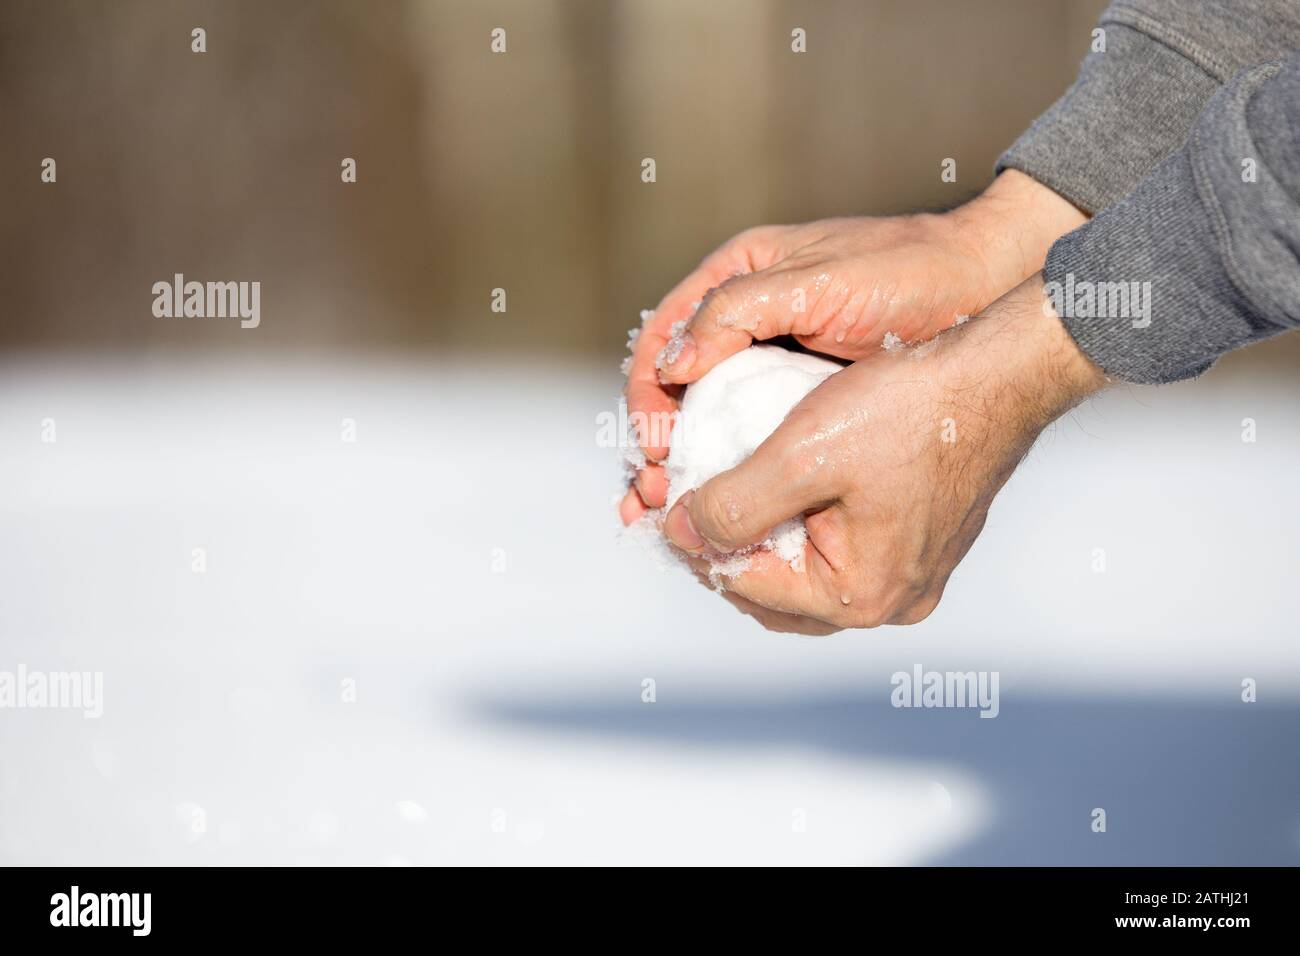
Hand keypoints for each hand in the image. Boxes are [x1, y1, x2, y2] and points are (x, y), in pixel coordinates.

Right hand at [620, 170, 1085, 523]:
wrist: (987, 287)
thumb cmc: (911, 274)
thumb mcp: (821, 285)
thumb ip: (738, 311)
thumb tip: (672, 364)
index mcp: (736, 276)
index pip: (662, 338)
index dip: (647, 397)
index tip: (654, 449)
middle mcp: (747, 319)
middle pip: (678, 388)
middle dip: (659, 445)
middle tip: (649, 500)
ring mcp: (778, 358)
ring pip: (713, 418)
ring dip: (690, 467)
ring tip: (674, 519)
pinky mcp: (809, 393)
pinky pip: (756, 435)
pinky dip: (737, 470)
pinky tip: (731, 509)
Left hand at [662, 275, 1107, 634]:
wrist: (999, 370)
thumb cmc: (907, 406)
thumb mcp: (802, 452)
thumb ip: (732, 504)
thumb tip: (680, 533)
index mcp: (863, 593)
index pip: (745, 585)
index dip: (691, 544)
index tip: (654, 502)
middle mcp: (892, 599)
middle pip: (773, 593)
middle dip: (719, 551)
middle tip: (675, 506)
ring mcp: (911, 574)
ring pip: (801, 574)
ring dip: (753, 540)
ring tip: (711, 496)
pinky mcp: (918, 542)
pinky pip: (836, 549)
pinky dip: (792, 526)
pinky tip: (766, 486)